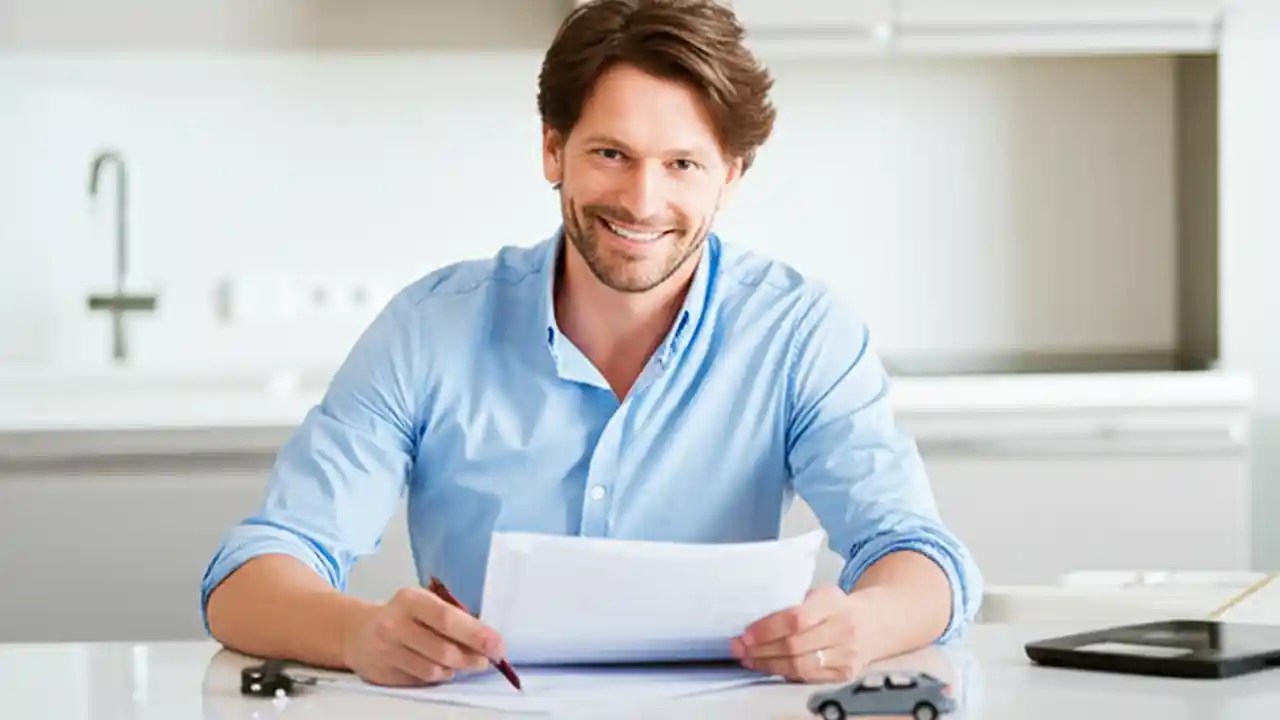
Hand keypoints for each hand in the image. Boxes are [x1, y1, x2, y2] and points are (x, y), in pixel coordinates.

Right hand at [342, 587, 504, 686]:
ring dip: (455, 669)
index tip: (497, 645)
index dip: (476, 634)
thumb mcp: (424, 604)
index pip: (448, 619)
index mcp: (411, 600)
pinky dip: (436, 676)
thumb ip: (451, 617)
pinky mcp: (384, 673)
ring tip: (461, 662)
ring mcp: (387, 651)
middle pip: (443, 649)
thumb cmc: (402, 616)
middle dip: (471, 657)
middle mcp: (395, 624)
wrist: (357, 632)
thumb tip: (487, 639)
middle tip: (486, 659)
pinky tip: (438, 667)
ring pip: (433, 670)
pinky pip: (420, 680)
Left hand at [731, 585, 875, 682]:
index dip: (767, 628)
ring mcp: (846, 654)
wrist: (874, 623)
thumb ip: (793, 604)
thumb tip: (755, 621)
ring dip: (768, 664)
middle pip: (794, 645)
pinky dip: (785, 673)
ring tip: (749, 660)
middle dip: (760, 649)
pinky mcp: (844, 673)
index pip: (796, 618)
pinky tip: (770, 668)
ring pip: (800, 665)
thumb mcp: (820, 593)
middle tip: (739, 649)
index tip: (746, 633)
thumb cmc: (838, 607)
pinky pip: (809, 677)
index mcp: (834, 602)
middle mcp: (843, 629)